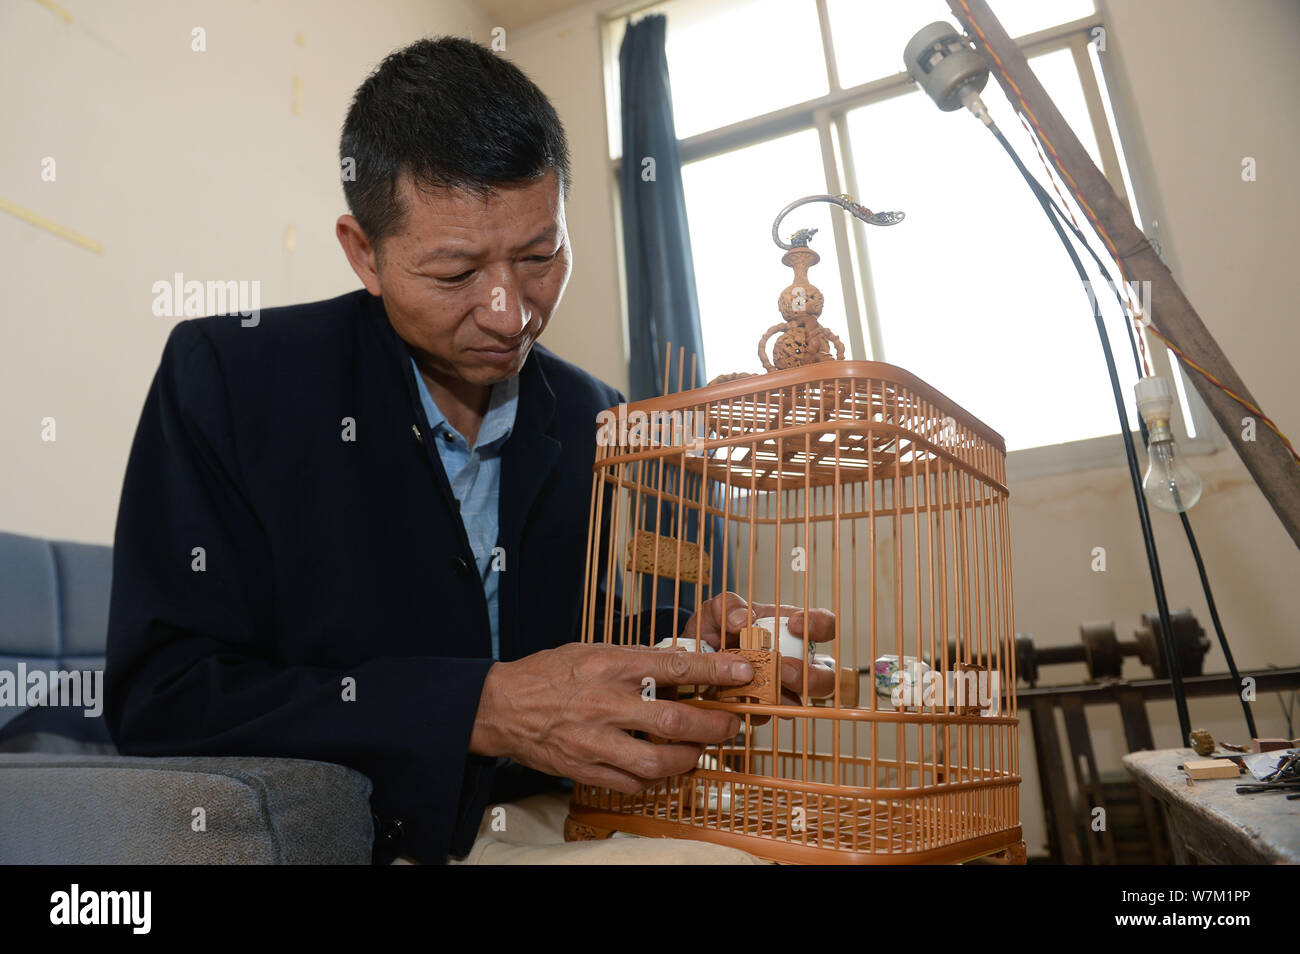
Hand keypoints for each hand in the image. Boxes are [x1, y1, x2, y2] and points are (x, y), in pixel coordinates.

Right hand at [469, 642, 754, 793]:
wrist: (500, 706)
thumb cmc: (550, 674)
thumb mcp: (594, 650)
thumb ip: (636, 658)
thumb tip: (681, 660)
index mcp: (611, 665)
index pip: (674, 665)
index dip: (715, 669)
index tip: (743, 671)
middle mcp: (607, 703)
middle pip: (676, 721)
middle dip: (714, 725)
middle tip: (730, 723)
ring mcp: (596, 741)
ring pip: (659, 761)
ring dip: (689, 758)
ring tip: (699, 751)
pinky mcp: (586, 769)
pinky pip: (633, 783)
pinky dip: (655, 778)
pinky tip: (661, 767)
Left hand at [679, 592, 836, 703]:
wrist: (689, 659)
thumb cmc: (711, 630)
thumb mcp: (714, 610)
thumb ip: (728, 606)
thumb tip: (743, 620)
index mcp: (788, 629)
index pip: (823, 625)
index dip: (818, 625)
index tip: (794, 626)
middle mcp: (793, 660)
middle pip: (823, 674)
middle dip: (808, 674)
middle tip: (782, 669)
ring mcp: (780, 688)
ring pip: (801, 700)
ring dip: (787, 697)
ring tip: (764, 691)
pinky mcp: (762, 708)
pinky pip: (768, 715)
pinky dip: (757, 711)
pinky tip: (742, 703)